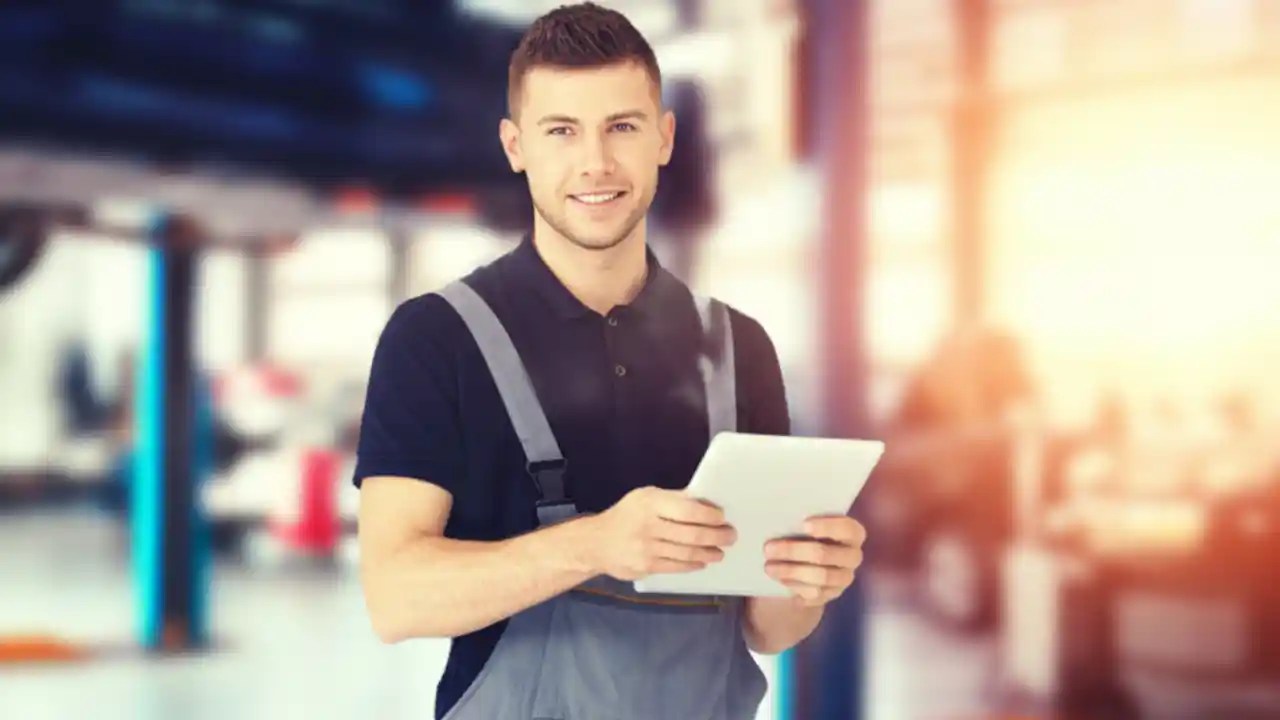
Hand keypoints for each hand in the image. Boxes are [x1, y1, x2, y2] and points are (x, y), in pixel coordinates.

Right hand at [584, 486, 736, 580]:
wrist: (595, 543)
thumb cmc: (626, 515)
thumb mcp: (645, 498)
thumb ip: (673, 499)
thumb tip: (706, 502)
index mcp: (650, 503)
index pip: (688, 510)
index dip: (710, 515)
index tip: (722, 517)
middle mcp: (648, 525)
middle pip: (691, 534)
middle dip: (716, 536)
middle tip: (731, 536)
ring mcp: (647, 549)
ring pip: (687, 553)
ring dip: (709, 553)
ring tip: (720, 551)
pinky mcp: (646, 567)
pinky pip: (676, 567)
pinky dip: (693, 564)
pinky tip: (702, 562)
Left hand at [763, 516, 865, 606]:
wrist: (810, 561)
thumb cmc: (808, 534)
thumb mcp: (809, 524)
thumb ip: (802, 521)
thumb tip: (780, 519)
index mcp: (853, 534)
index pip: (847, 529)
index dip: (827, 527)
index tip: (803, 525)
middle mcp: (852, 556)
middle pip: (824, 554)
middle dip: (793, 551)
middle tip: (768, 548)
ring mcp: (844, 578)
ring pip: (819, 577)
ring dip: (790, 571)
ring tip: (769, 567)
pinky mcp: (832, 595)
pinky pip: (814, 594)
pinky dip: (795, 586)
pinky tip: (780, 580)